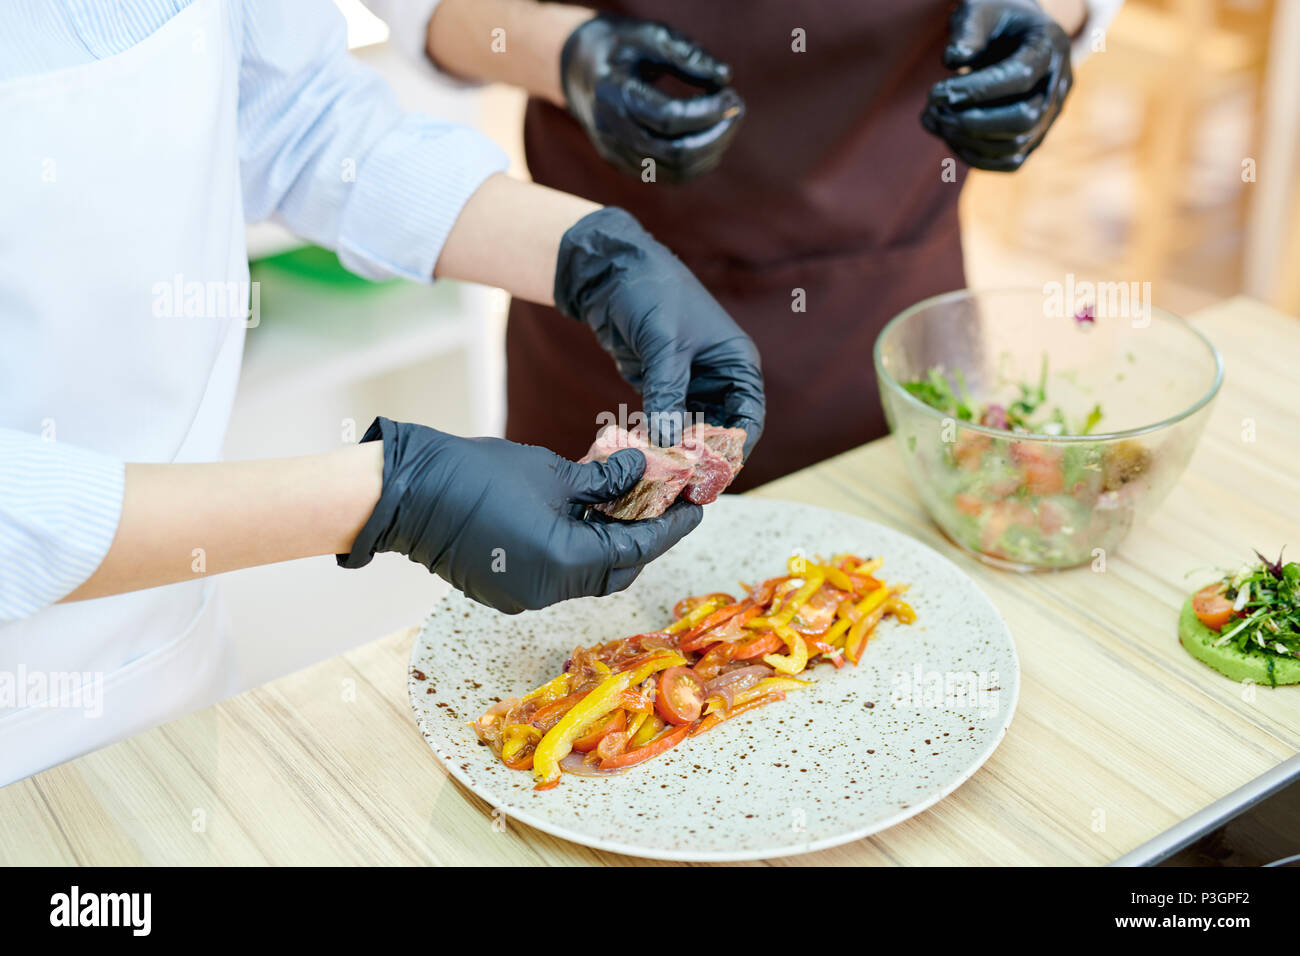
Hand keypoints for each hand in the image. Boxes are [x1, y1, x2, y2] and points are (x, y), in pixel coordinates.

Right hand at [337, 418, 701, 612]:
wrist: (406, 492)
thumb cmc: (478, 475)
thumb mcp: (553, 472)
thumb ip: (604, 481)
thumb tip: (640, 472)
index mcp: (564, 563)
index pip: (634, 550)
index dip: (669, 527)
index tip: (694, 506)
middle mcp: (547, 592)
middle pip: (614, 571)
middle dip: (642, 539)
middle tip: (663, 504)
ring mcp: (522, 596)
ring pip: (585, 575)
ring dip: (607, 543)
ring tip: (625, 503)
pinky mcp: (503, 590)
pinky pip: (556, 574)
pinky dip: (576, 549)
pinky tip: (583, 516)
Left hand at [553, 208, 765, 454]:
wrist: (609, 272)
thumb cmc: (650, 293)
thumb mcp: (665, 345)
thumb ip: (668, 394)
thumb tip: (668, 442)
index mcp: (736, 362)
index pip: (748, 416)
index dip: (736, 446)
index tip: (715, 471)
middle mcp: (719, 377)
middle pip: (722, 430)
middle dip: (706, 456)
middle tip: (686, 484)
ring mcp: (690, 384)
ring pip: (693, 431)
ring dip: (681, 452)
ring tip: (665, 476)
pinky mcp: (662, 388)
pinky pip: (667, 422)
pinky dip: (660, 440)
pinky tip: (648, 458)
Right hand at [561, 14, 743, 182]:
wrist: (577, 70)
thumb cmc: (618, 46)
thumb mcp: (648, 35)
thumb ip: (685, 54)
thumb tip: (725, 77)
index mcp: (613, 94)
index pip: (668, 118)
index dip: (707, 112)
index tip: (732, 96)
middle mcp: (611, 130)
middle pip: (674, 153)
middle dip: (715, 135)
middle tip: (736, 110)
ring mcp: (616, 152)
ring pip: (675, 171)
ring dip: (711, 150)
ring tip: (727, 122)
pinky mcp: (624, 164)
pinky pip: (668, 176)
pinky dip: (697, 162)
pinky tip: (711, 138)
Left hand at [921, 0, 1072, 171]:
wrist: (1014, 34)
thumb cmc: (993, 19)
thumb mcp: (979, 9)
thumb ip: (967, 30)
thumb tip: (953, 60)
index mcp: (1050, 46)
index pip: (1020, 76)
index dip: (977, 90)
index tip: (936, 93)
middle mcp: (1057, 84)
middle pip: (1024, 119)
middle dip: (972, 122)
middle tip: (932, 110)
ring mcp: (1050, 115)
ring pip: (1015, 146)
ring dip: (967, 141)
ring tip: (931, 120)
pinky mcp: (1035, 137)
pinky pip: (1010, 162)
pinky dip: (976, 157)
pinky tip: (947, 137)